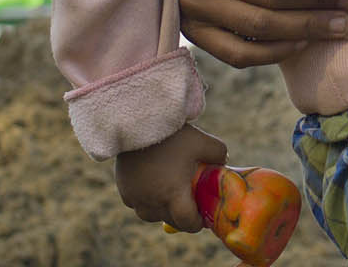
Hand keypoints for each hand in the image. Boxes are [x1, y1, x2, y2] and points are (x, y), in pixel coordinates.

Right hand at [113, 123, 228, 233]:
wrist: (138, 125)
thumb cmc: (173, 135)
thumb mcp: (203, 142)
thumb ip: (219, 155)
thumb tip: (223, 165)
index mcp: (174, 194)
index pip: (187, 223)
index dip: (197, 223)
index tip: (202, 217)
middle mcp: (153, 202)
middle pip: (170, 220)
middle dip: (182, 216)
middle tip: (190, 204)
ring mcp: (136, 198)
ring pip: (151, 215)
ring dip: (162, 210)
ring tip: (170, 195)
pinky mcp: (124, 191)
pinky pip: (137, 204)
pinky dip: (146, 200)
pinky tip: (153, 186)